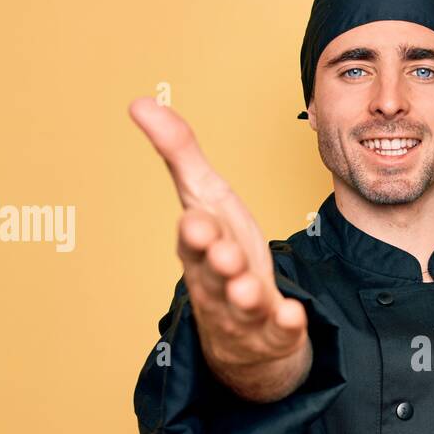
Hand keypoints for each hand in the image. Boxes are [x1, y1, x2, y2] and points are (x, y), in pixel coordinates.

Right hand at [129, 97, 310, 401]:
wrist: (241, 327)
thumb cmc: (224, 252)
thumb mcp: (205, 200)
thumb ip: (179, 153)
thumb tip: (140, 101)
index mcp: (200, 248)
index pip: (192, 240)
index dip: (195, 233)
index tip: (196, 221)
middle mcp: (217, 282)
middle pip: (214, 274)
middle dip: (219, 263)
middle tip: (225, 254)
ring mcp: (245, 312)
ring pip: (242, 306)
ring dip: (246, 296)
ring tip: (250, 289)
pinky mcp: (274, 332)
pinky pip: (280, 331)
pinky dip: (285, 324)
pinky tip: (293, 314)